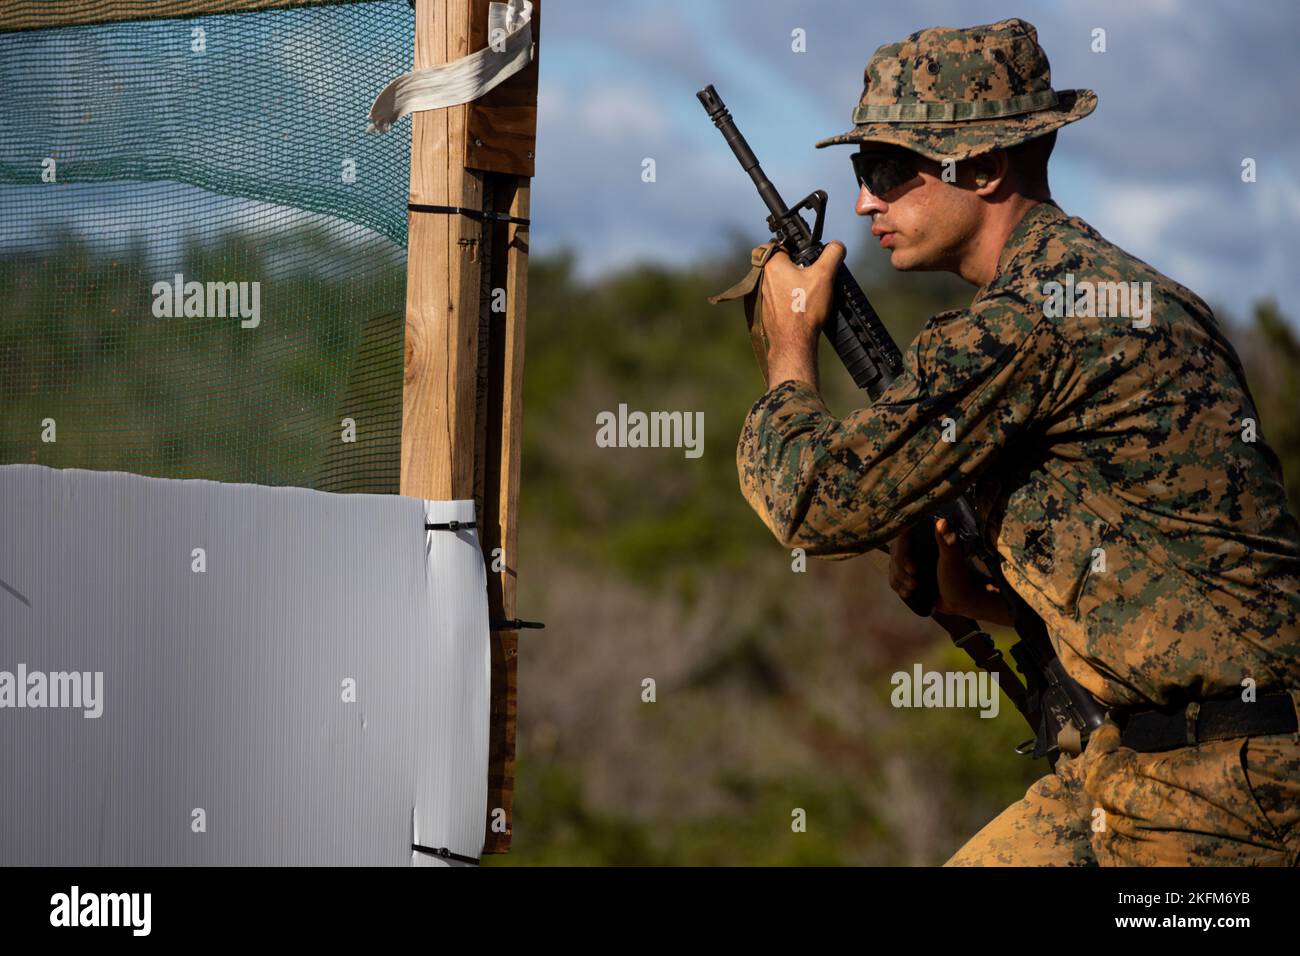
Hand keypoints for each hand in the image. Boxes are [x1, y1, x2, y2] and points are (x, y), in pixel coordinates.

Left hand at [759, 241, 844, 389]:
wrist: (793, 342)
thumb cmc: (804, 308)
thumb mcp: (825, 274)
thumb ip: (832, 254)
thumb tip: (837, 245)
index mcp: (772, 264)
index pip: (786, 245)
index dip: (801, 249)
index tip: (811, 258)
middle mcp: (763, 278)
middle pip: (785, 264)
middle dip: (800, 268)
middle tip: (813, 278)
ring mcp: (763, 295)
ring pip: (783, 281)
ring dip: (795, 285)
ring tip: (809, 295)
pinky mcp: (766, 310)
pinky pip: (780, 298)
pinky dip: (790, 300)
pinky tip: (801, 308)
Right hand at [889, 518, 1012, 624]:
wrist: (962, 600)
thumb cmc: (960, 578)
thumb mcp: (951, 559)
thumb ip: (946, 542)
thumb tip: (941, 521)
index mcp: (926, 540)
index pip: (902, 540)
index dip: (902, 555)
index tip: (913, 569)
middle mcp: (917, 548)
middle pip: (895, 556)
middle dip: (901, 572)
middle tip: (915, 584)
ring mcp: (912, 562)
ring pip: (893, 568)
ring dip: (900, 581)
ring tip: (913, 589)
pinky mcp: (910, 576)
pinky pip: (895, 578)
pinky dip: (898, 587)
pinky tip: (907, 593)